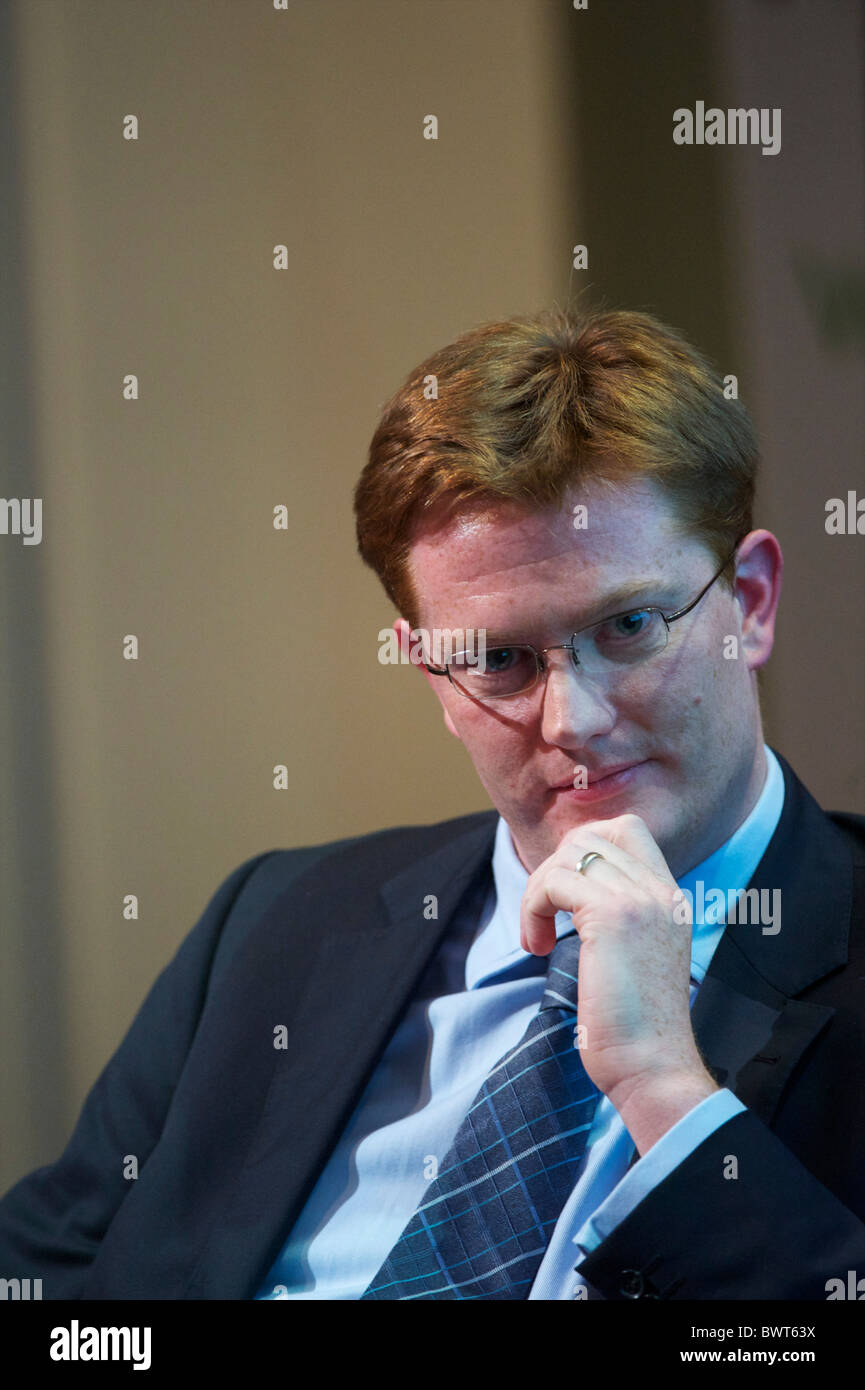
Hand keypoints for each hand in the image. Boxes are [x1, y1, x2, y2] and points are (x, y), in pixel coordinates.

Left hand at [520, 813, 719, 1151]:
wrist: (653, 1069)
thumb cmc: (634, 1030)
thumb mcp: (633, 958)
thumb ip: (616, 919)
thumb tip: (567, 892)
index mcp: (671, 900)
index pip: (627, 830)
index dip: (584, 849)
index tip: (564, 898)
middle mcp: (661, 892)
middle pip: (593, 834)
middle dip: (554, 869)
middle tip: (545, 917)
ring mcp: (641, 900)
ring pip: (570, 853)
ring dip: (538, 891)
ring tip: (537, 938)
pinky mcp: (613, 917)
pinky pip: (555, 882)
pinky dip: (533, 907)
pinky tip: (537, 946)